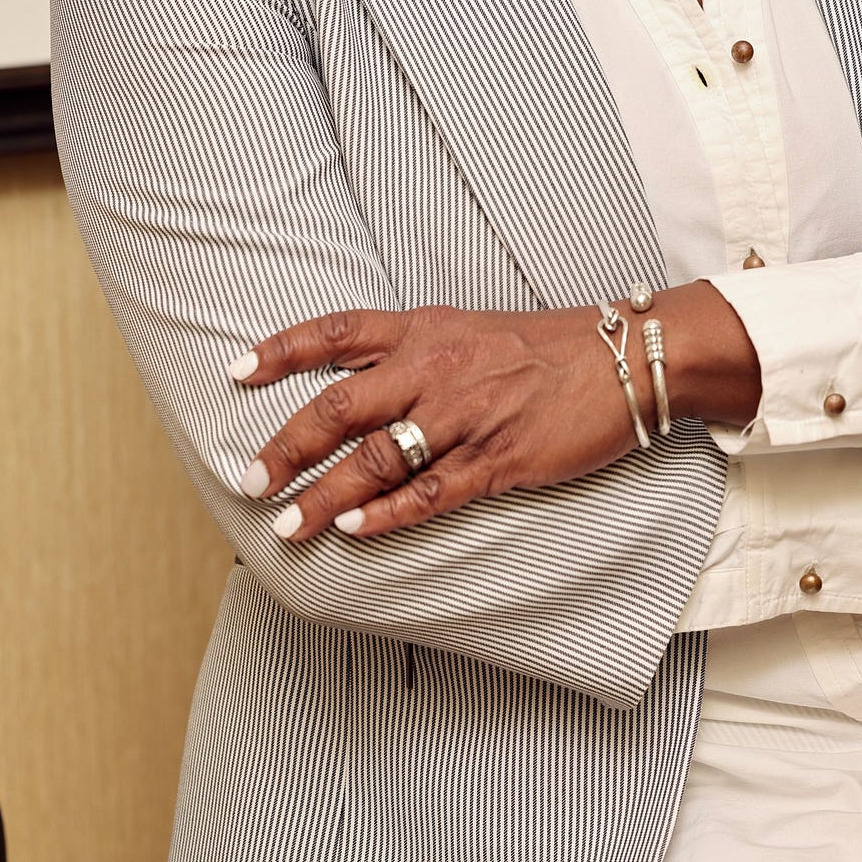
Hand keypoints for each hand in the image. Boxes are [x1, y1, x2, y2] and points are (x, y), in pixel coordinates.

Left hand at [228, 278, 748, 544]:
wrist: (625, 357)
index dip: (282, 351)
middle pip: (340, 407)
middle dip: (287, 447)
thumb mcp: (471, 329)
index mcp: (426, 329)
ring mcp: (465, 417)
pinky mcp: (498, 460)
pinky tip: (355, 533)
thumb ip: (414, 351)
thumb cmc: (547, 347)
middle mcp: (436, 368)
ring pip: (377, 460)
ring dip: (325, 497)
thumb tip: (355, 379)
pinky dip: (387, 516)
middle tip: (250, 481)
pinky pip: (430, 494)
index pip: (337, 333)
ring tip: (288, 527)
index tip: (237, 372)